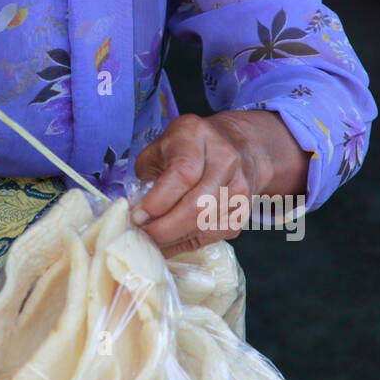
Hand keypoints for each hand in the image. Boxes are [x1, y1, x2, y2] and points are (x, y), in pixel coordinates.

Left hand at [130, 110, 309, 256]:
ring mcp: (239, 185)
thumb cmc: (186, 147)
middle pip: (198, 205)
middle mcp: (224, 158)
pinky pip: (213, 236)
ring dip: (174, 238)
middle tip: (142, 235)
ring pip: (206, 224)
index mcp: (196, 136)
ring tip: (151, 239)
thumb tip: (137, 214)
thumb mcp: (160, 148)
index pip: (182, 175)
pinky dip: (187, 243)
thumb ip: (147, 177)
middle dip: (165, 228)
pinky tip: (169, 242)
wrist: (237, 144)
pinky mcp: (243, 210)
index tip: (137, 217)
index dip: (158, 202)